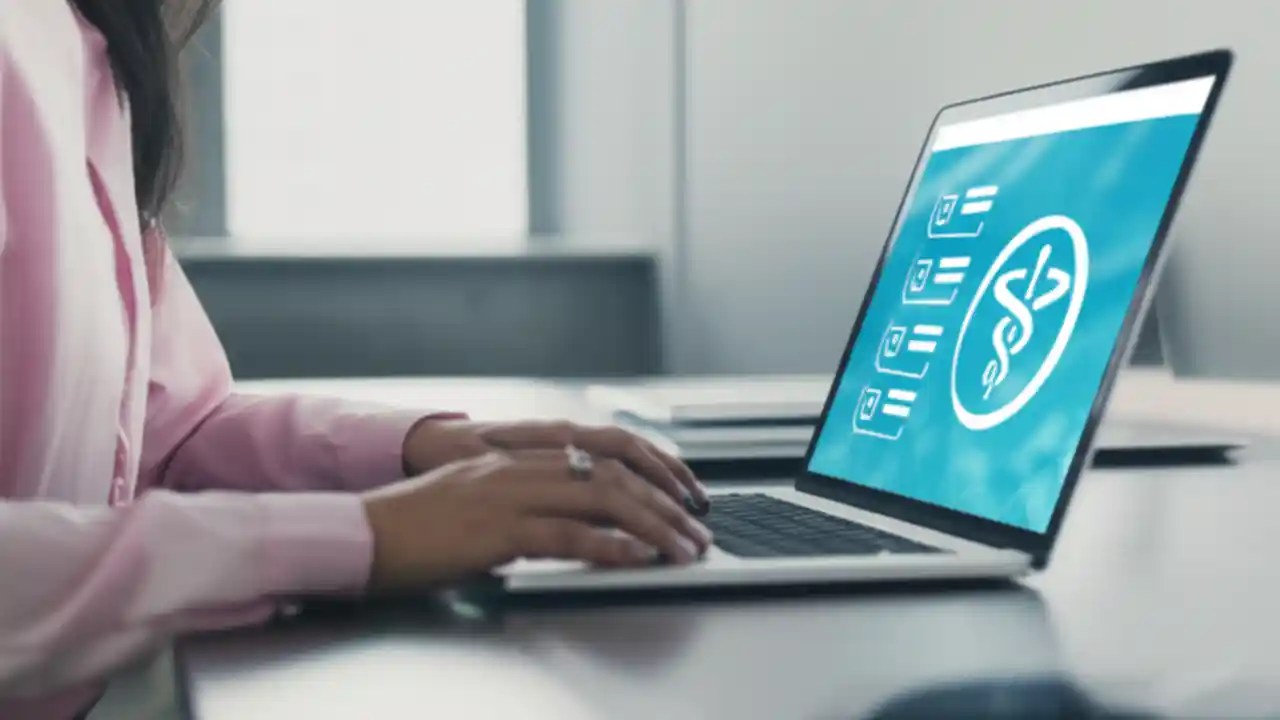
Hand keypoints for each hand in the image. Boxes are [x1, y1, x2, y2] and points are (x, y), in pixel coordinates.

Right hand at [362, 449, 713, 589]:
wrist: (360, 533)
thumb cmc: (413, 526)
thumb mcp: (477, 502)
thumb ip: (522, 504)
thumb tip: (565, 524)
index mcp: (517, 456)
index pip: (603, 449)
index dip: (652, 467)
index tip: (684, 492)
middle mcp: (519, 466)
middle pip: (613, 471)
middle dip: (665, 501)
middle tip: (696, 528)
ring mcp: (508, 493)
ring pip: (601, 498)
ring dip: (652, 525)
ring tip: (683, 547)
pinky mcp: (495, 529)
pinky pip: (566, 534)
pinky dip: (610, 547)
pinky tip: (637, 557)